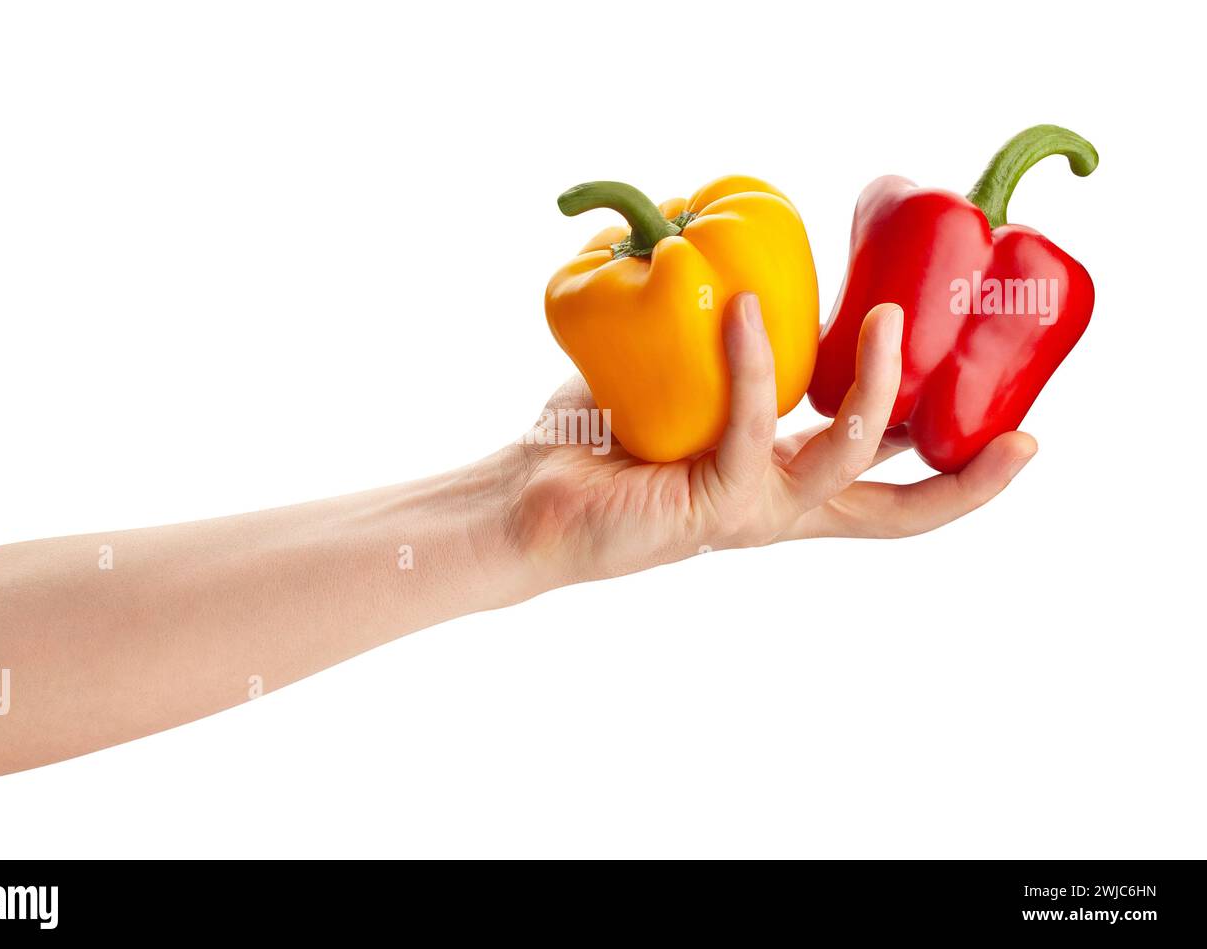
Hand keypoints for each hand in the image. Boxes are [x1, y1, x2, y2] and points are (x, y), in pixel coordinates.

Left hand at [503, 293, 1036, 588]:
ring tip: (888, 317)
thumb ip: (732, 345)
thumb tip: (756, 269)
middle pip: (895, 513)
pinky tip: (750, 308)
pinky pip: (752, 424)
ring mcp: (750, 511)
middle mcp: (778, 506)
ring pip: (846, 460)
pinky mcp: (711, 503)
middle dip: (965, 480)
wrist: (527, 498)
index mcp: (783, 482)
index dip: (953, 471)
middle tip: (1023, 438)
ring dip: (878, 387)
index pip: (885, 487)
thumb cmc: (598, 434)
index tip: (1018, 435)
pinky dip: (755, 362)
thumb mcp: (684, 380)